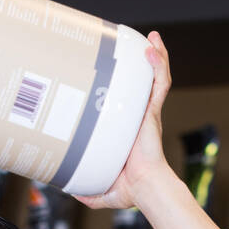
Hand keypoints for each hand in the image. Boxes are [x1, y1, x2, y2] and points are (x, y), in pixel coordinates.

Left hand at [73, 31, 173, 210]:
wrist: (145, 187)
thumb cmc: (132, 189)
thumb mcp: (103, 189)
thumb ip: (87, 190)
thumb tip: (69, 189)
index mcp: (129, 129)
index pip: (128, 101)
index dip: (125, 86)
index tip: (114, 71)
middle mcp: (138, 116)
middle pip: (142, 83)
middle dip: (142, 63)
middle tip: (134, 44)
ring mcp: (147, 112)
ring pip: (155, 78)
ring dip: (155, 56)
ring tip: (150, 38)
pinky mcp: (152, 112)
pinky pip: (159, 83)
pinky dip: (157, 64)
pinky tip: (150, 49)